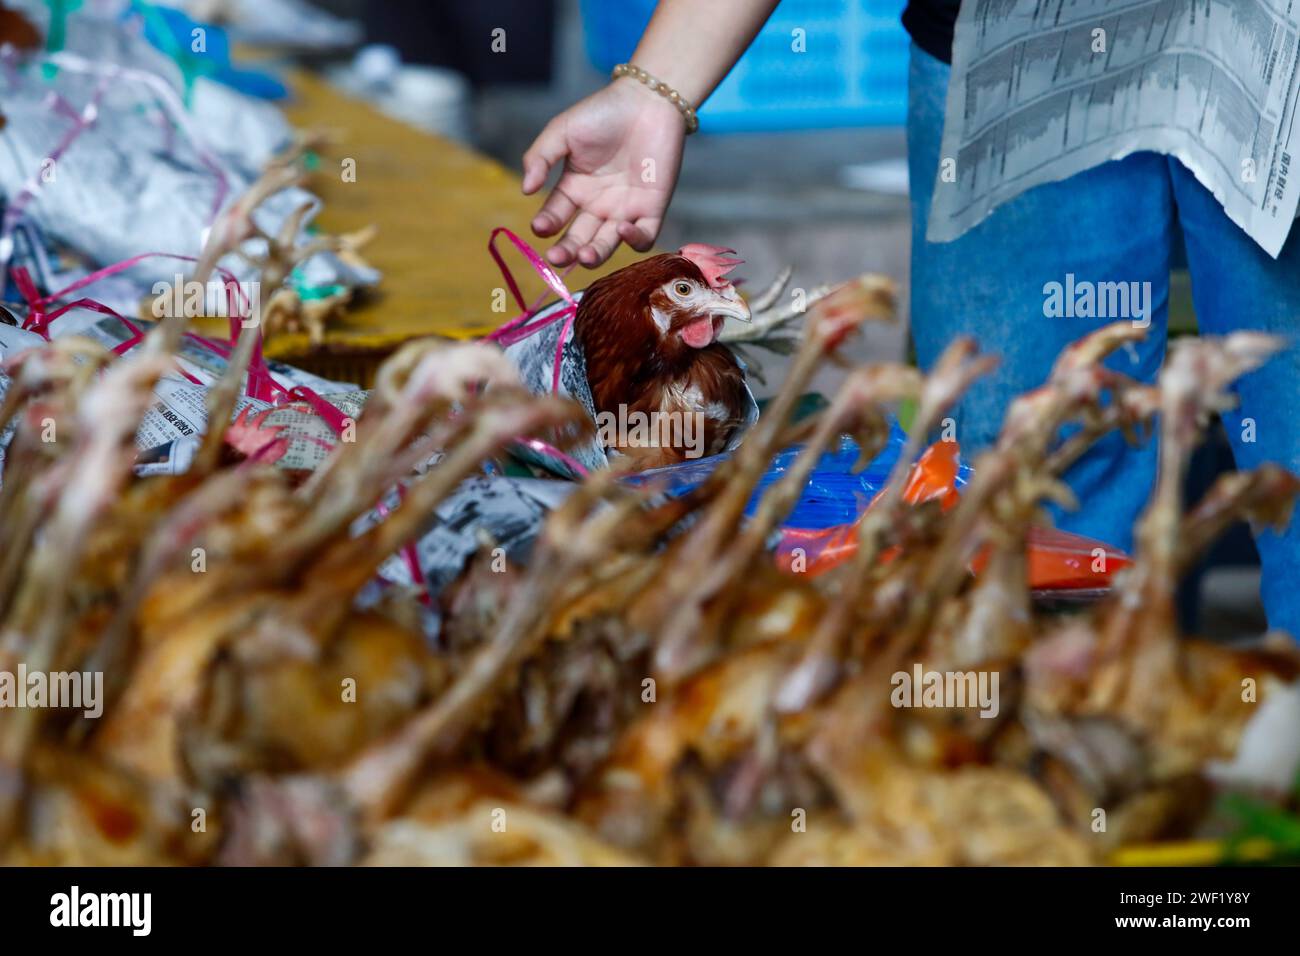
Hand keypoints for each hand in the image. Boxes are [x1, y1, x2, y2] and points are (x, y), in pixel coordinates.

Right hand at [522, 78, 685, 267]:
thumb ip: (540, 157)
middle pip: (578, 238)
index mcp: (574, 188)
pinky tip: (622, 228)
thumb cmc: (604, 111)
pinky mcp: (652, 208)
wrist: (647, 99)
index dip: (546, 225)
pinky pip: (644, 236)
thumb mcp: (562, 130)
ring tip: (584, 255)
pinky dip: (634, 240)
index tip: (539, 227)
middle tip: (555, 258)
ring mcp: (625, 209)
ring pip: (607, 244)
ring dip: (594, 255)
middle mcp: (597, 204)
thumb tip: (525, 190)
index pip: (555, 216)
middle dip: (566, 251)